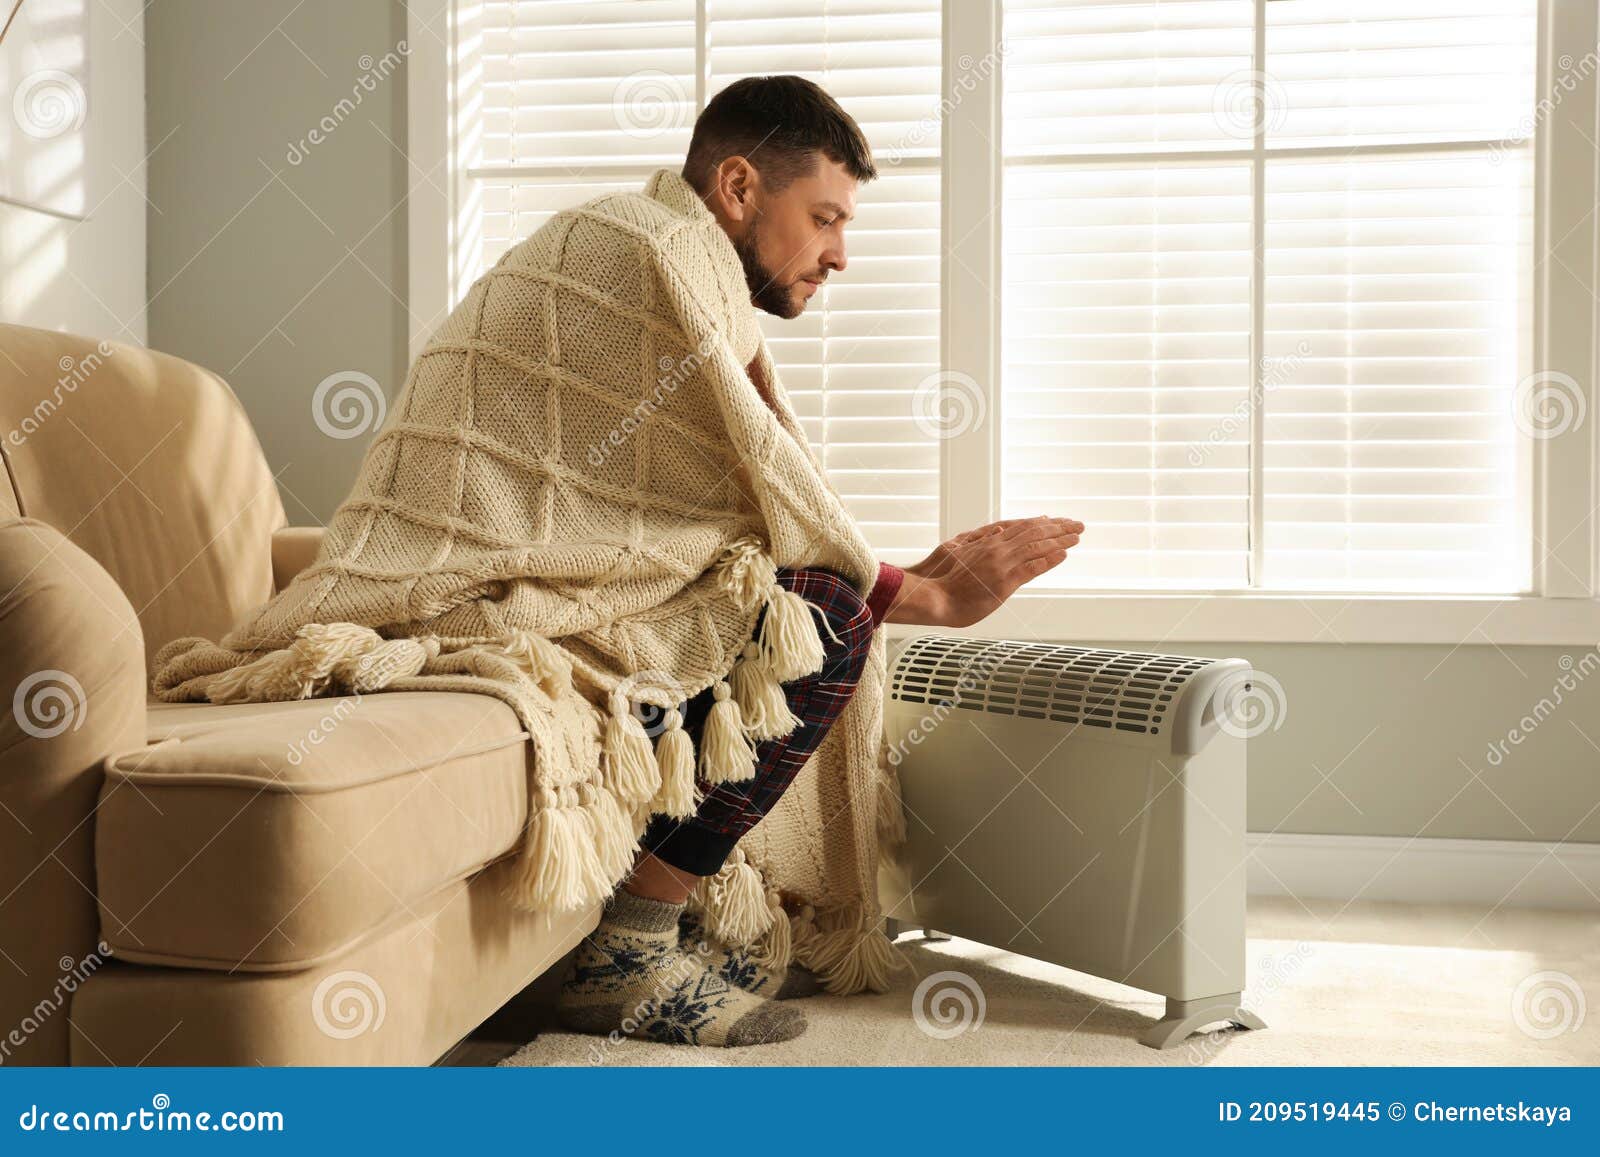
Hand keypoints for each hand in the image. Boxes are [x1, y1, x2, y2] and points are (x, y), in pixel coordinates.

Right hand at [885, 516, 1083, 627]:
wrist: (931, 596)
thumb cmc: (938, 578)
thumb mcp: (955, 549)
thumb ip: (976, 540)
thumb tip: (994, 532)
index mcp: (986, 542)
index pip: (1019, 526)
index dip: (1040, 523)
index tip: (1055, 520)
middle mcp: (996, 548)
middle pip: (1033, 532)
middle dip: (1058, 527)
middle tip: (1077, 524)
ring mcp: (1001, 563)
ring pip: (1037, 546)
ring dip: (1060, 539)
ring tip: (1077, 535)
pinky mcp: (1005, 581)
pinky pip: (1032, 567)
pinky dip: (1049, 560)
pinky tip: (1064, 554)